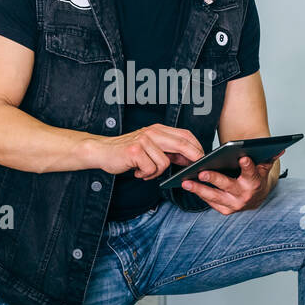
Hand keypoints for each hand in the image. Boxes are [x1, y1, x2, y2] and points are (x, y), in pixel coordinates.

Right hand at [89, 124, 203, 180]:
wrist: (102, 151)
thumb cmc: (128, 151)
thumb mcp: (151, 147)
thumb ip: (169, 150)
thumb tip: (190, 158)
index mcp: (158, 129)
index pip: (185, 135)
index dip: (196, 147)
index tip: (202, 158)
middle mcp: (152, 132)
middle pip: (182, 144)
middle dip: (192, 158)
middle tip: (193, 169)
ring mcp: (144, 141)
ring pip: (164, 162)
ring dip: (156, 172)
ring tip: (145, 171)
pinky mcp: (135, 151)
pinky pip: (151, 169)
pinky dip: (146, 175)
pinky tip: (138, 172)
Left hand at [180, 152, 281, 215]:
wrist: (257, 196)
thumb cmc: (257, 176)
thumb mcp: (264, 166)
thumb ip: (268, 157)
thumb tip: (279, 149)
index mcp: (255, 182)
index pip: (252, 172)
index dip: (248, 166)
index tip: (243, 158)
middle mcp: (245, 195)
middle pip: (228, 186)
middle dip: (215, 179)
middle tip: (202, 172)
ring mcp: (234, 205)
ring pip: (214, 196)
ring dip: (199, 189)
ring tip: (186, 182)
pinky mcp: (226, 210)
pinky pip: (211, 202)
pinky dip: (200, 195)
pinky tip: (189, 186)